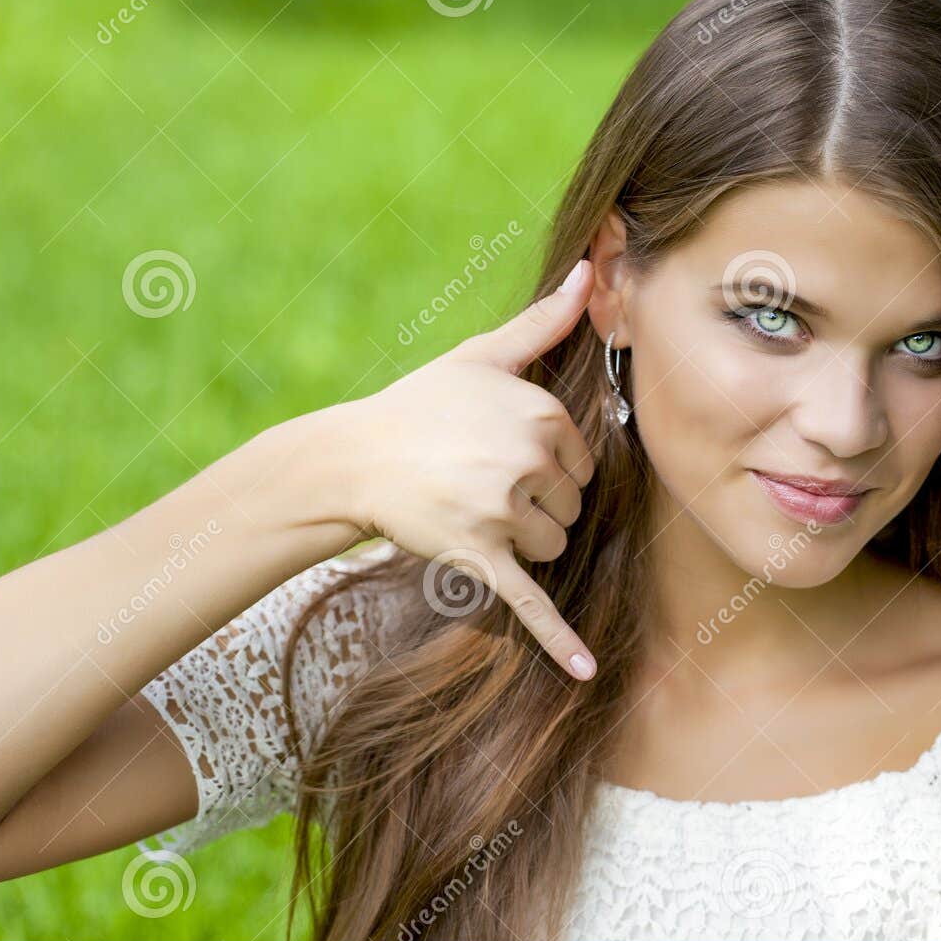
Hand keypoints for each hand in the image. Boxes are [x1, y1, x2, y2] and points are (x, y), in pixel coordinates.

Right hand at [337, 258, 598, 679]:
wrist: (350, 459)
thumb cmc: (420, 405)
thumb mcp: (481, 357)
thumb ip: (543, 321)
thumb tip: (589, 268)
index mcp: (541, 412)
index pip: (582, 460)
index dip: (547, 465)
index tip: (501, 455)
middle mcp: (528, 457)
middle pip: (572, 506)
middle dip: (536, 504)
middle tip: (479, 484)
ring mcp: (503, 509)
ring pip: (554, 546)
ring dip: (523, 542)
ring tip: (469, 511)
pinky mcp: (480, 556)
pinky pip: (530, 603)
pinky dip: (558, 641)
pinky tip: (585, 672)